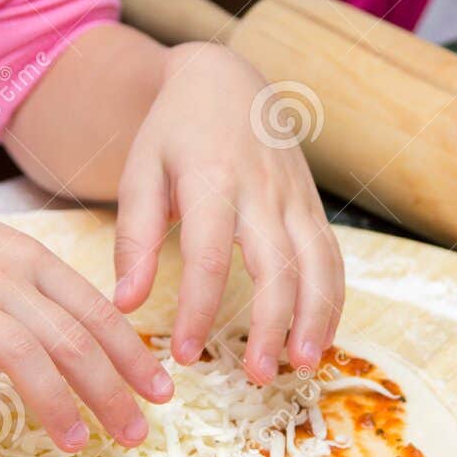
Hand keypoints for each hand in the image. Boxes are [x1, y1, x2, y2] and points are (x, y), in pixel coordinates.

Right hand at [0, 173, 171, 451]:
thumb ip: (36, 294)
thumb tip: (84, 344)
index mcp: (30, 260)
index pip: (97, 312)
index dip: (134, 356)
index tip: (162, 393)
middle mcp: (5, 276)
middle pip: (73, 338)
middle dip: (112, 390)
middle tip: (137, 433)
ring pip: (26, 351)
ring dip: (57, 402)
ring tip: (77, 441)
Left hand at [112, 43, 344, 383]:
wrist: (225, 79)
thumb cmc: (173, 131)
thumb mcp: (140, 170)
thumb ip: (133, 237)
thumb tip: (124, 303)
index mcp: (212, 180)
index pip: (208, 257)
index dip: (198, 310)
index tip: (183, 354)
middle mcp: (263, 191)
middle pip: (278, 266)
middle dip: (272, 325)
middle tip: (257, 377)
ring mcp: (296, 198)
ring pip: (318, 264)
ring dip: (315, 318)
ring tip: (301, 367)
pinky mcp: (312, 206)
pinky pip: (332, 257)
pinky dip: (333, 301)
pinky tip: (320, 339)